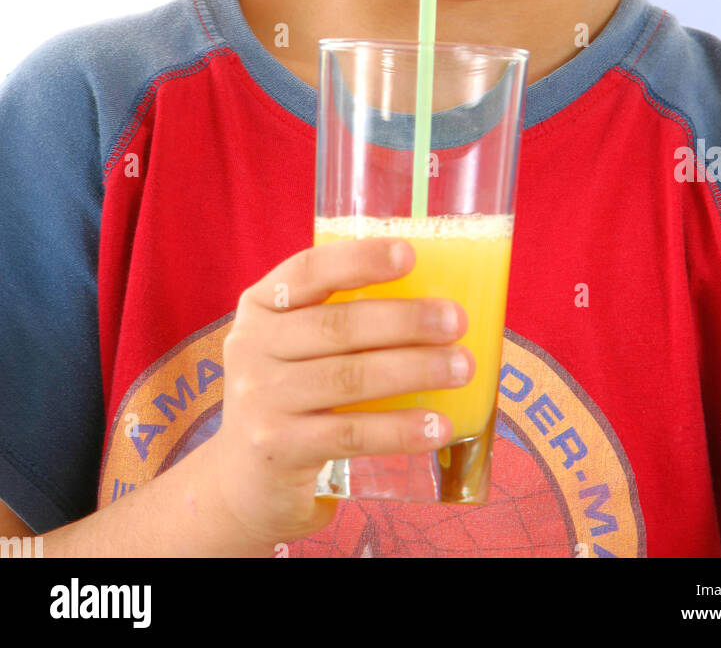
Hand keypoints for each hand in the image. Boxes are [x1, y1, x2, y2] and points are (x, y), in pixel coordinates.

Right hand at [201, 237, 473, 550]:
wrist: (246, 479)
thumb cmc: (294, 394)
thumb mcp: (298, 345)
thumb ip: (342, 319)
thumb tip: (438, 301)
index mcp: (261, 305)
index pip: (309, 270)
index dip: (359, 259)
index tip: (410, 253)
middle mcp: (251, 346)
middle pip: (338, 326)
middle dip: (405, 321)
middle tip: (457, 320)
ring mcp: (260, 400)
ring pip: (349, 378)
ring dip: (414, 370)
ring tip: (461, 368)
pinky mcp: (278, 449)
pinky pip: (350, 434)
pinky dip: (400, 429)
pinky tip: (438, 427)